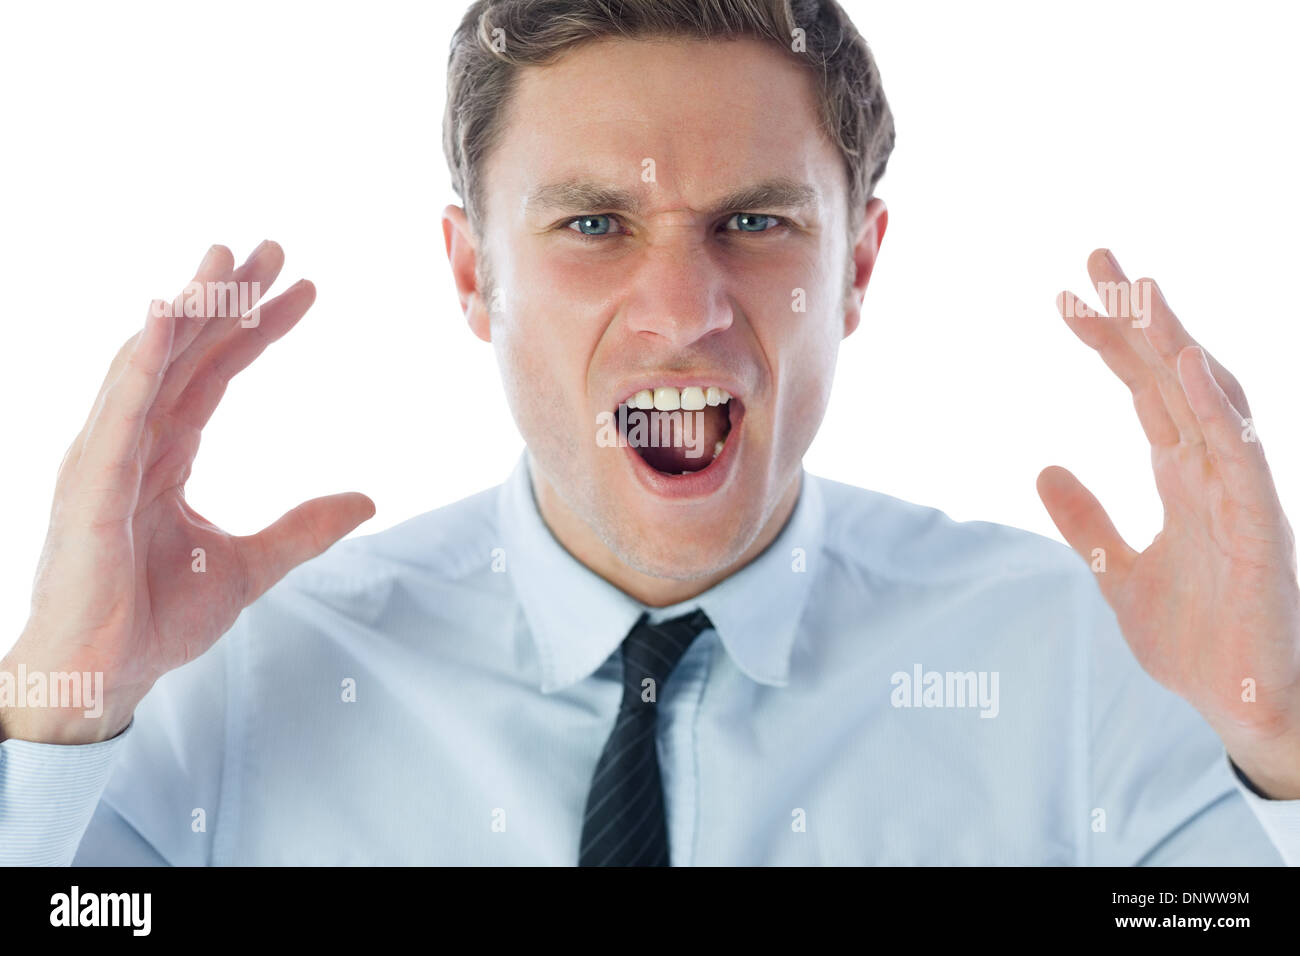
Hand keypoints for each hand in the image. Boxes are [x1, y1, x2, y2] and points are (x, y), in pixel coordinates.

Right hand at [0, 243, 374, 744]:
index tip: (304, 290)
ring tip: (225, 257)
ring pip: (151, 362)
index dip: (258, 328)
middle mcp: (133, 442)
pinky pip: (121, 408)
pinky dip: (144, 359)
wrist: (102, 678)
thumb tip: (367, 499)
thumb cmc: (153, 621)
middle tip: (273, 246)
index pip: (216, 372)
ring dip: (189, 307)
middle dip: (228, 297)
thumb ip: (304, 528)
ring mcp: (106, 457)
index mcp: (165, 454)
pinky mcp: (91, 484)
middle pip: (186, 352)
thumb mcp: (252, 565)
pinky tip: (169, 313)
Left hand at [1037, 248, 1299, 798]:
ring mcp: (1240, 494)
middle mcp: (1214, 471)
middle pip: (1173, 375)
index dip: (1110, 342)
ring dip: (1175, 341)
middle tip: (1097, 256)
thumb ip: (1086, 522)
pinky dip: (1212, 407)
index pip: (1142, 390)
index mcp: (1182, 476)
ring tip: (1140, 287)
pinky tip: (1182, 364)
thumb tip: (1042, 467)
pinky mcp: (1260, 528)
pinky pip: (1239, 455)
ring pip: (1208, 399)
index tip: (1065, 299)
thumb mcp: (1116, 574)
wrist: (1245, 708)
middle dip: (1140, 314)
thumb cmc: (1195, 641)